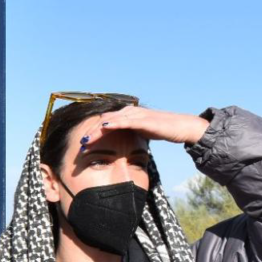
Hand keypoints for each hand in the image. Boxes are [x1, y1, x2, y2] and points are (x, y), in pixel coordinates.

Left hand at [88, 105, 209, 145]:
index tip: (82, 146)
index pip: (103, 123)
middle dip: (90, 133)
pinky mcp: (143, 119)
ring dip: (96, 131)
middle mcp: (128, 112)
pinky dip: (113, 124)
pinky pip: (124, 121)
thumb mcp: (139, 134)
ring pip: (110, 121)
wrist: (181, 127)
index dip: (92, 133)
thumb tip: (118, 150)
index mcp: (125, 116)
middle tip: (79, 145)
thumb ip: (128, 137)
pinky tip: (103, 128)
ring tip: (85, 140)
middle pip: (102, 121)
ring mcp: (135, 114)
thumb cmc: (161, 131)